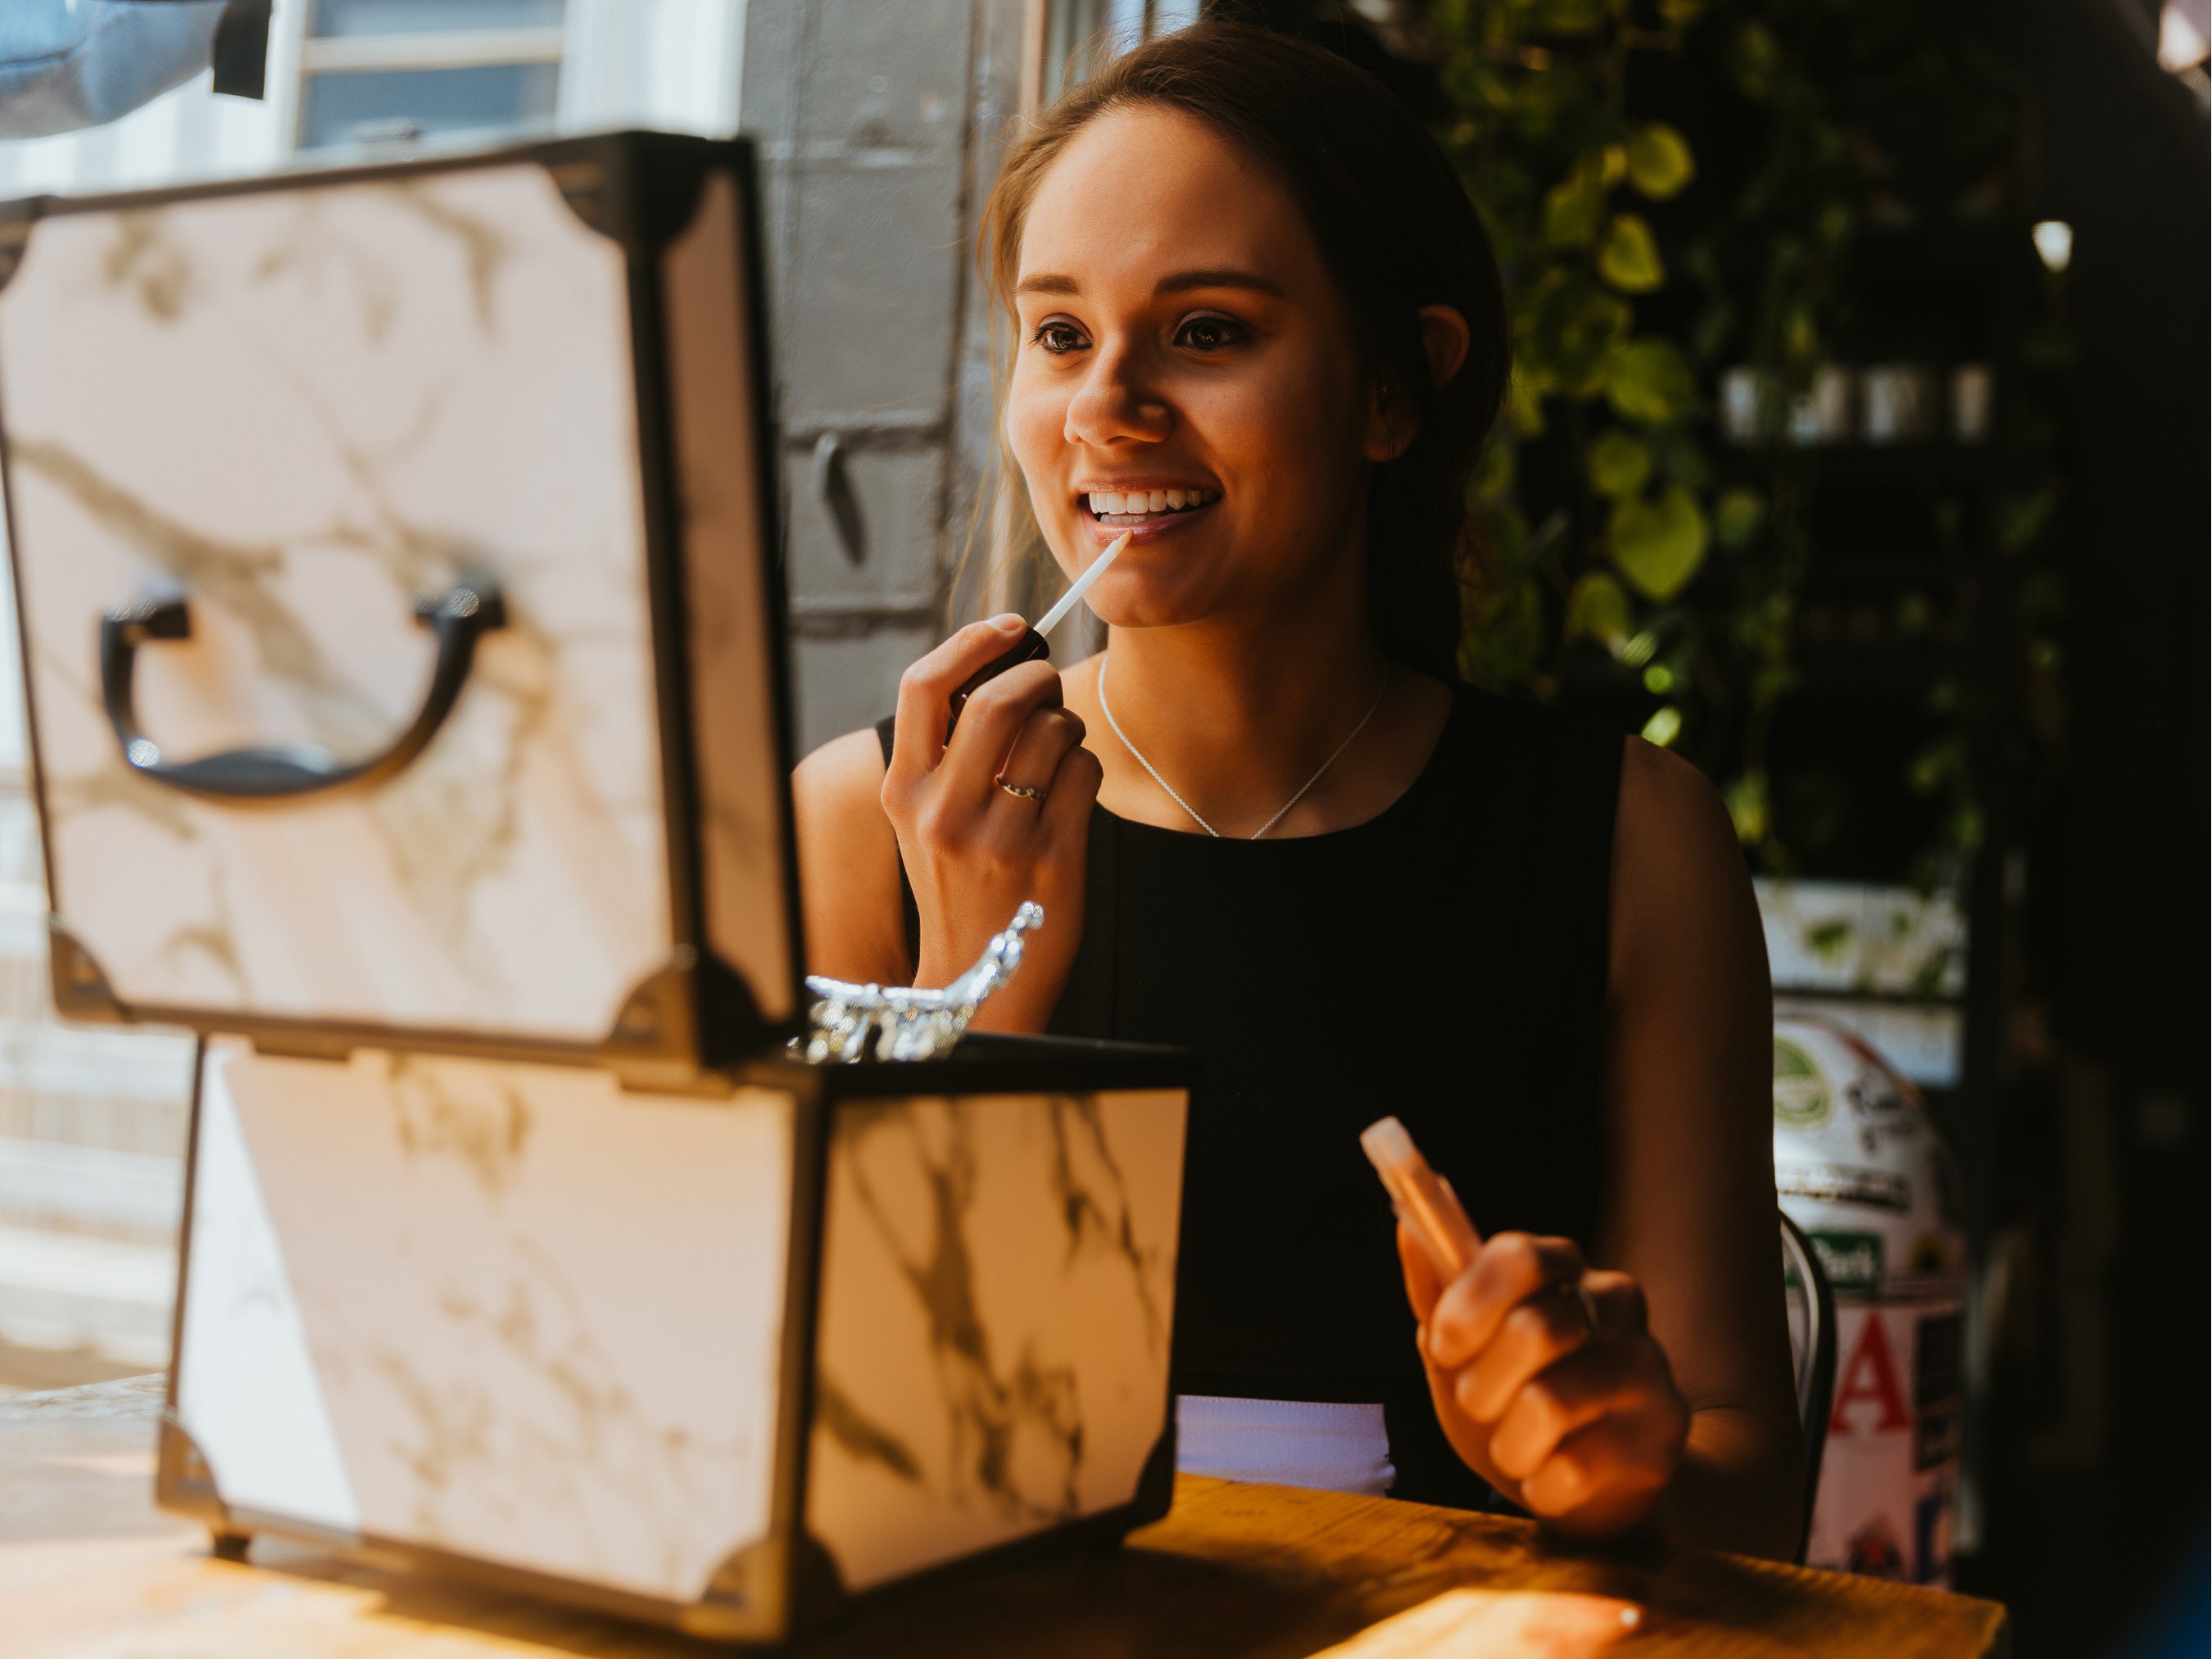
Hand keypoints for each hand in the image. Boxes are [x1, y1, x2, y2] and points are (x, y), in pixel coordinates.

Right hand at [880, 615, 1101, 1030]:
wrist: (979, 976)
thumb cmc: (959, 882)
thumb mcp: (926, 820)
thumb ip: (949, 753)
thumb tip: (1006, 667)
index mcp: (904, 793)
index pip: (924, 688)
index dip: (971, 642)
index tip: (1009, 628)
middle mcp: (945, 814)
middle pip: (997, 702)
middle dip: (1037, 678)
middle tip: (1048, 686)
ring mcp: (1000, 839)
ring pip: (1053, 733)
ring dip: (1068, 727)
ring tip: (1059, 752)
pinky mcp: (1053, 859)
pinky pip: (1085, 773)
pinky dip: (1087, 769)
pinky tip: (1072, 794)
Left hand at [1400, 1229, 1688, 1538]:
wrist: (1585, 1484)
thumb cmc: (1515, 1397)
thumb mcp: (1466, 1350)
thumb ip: (1436, 1295)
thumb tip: (1406, 1229)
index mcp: (1563, 1267)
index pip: (1520, 1256)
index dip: (1470, 1304)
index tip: (1443, 1347)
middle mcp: (1616, 1301)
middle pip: (1534, 1330)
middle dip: (1482, 1387)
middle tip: (1479, 1407)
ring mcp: (1648, 1362)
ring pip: (1551, 1404)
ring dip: (1509, 1444)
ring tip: (1513, 1451)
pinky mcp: (1666, 1427)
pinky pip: (1579, 1465)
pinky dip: (1543, 1485)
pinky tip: (1551, 1482)